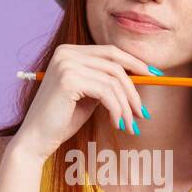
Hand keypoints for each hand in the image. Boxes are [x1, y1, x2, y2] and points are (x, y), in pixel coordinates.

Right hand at [8, 44, 151, 162]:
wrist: (36, 140)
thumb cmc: (61, 120)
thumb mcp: (88, 96)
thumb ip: (106, 83)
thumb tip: (141, 77)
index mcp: (69, 52)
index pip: (111, 52)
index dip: (135, 62)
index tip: (155, 76)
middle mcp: (66, 53)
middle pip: (115, 65)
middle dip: (134, 89)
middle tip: (143, 112)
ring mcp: (66, 64)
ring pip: (113, 81)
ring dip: (126, 106)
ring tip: (129, 125)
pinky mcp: (68, 80)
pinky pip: (106, 93)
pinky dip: (117, 110)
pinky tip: (116, 124)